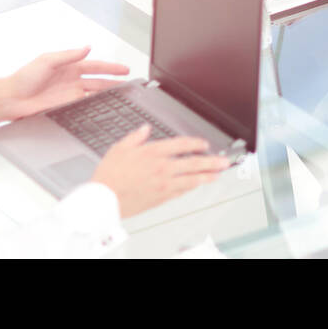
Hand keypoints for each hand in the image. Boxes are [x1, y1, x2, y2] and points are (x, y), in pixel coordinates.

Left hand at [1, 47, 129, 119]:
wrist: (11, 98)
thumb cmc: (23, 78)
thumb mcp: (47, 61)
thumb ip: (68, 55)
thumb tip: (86, 48)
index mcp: (68, 66)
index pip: (95, 66)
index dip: (111, 67)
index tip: (124, 69)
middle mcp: (71, 80)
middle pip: (99, 81)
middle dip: (114, 81)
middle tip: (129, 83)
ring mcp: (69, 94)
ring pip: (94, 94)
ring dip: (108, 94)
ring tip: (122, 95)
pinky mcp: (66, 107)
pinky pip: (85, 106)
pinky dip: (95, 106)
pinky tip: (104, 106)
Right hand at [90, 125, 231, 216]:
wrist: (104, 199)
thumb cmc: (109, 175)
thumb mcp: (119, 148)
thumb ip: (135, 137)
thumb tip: (145, 129)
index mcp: (152, 153)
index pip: (181, 145)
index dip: (195, 144)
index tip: (204, 144)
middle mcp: (161, 168)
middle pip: (192, 163)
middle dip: (211, 162)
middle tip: (223, 161)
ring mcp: (163, 184)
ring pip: (191, 179)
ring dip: (207, 176)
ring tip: (217, 174)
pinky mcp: (161, 198)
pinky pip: (181, 192)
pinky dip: (191, 188)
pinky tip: (197, 186)